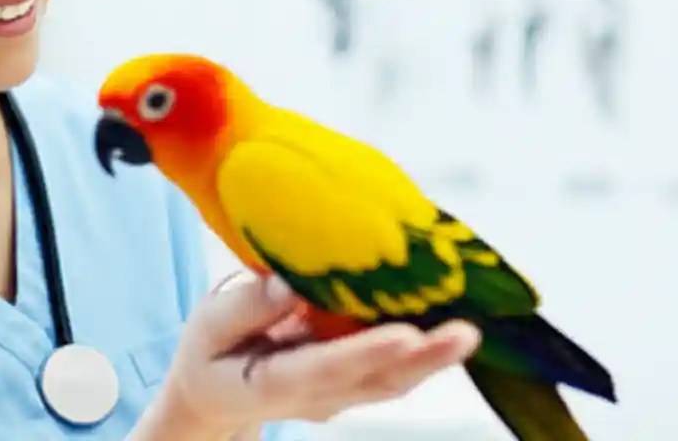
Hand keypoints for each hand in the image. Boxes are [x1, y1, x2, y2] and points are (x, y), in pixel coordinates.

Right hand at [138, 272, 480, 438]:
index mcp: (270, 384)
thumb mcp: (208, 324)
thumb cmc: (210, 353)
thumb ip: (248, 305)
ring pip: (393, 380)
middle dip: (423, 358)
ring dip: (434, 358)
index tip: (404, 335)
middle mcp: (315, 396)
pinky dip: (424, 348)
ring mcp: (339, 393)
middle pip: (375, 381)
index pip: (323, 369)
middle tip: (464, 334)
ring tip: (469, 331)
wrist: (214, 395)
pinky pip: (393, 367)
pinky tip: (449, 321)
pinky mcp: (354, 378)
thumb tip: (292, 280)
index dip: (365, 353)